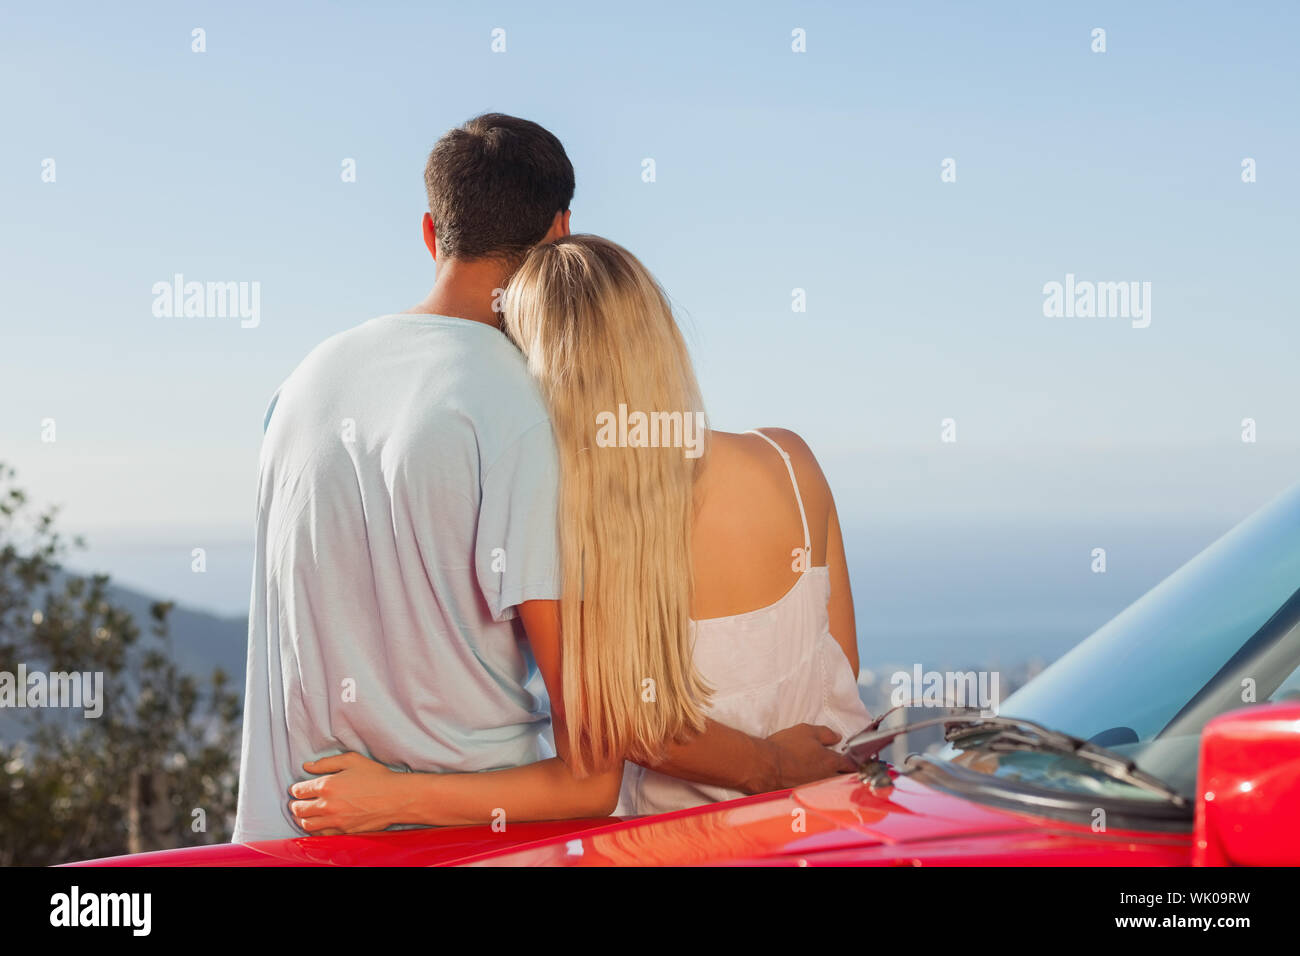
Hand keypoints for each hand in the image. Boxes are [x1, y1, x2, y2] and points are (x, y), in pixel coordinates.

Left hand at [288, 752, 411, 834]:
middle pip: (298, 809)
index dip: (295, 789)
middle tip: (297, 801)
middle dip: (295, 804)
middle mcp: (327, 805)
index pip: (299, 790)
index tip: (298, 788)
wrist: (396, 798)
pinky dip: (315, 830)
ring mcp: (335, 821)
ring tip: (304, 813)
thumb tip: (308, 767)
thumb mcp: (352, 760)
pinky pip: (320, 834)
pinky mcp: (344, 831)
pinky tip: (318, 824)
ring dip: (301, 819)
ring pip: (306, 824)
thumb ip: (327, 763)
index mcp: (327, 785)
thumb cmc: (377, 776)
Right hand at [764, 723, 856, 789]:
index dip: (853, 761)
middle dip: (845, 775)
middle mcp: (826, 778)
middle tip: (844, 770)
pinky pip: (816, 791)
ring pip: (829, 786)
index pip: (850, 764)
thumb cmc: (786, 746)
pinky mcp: (804, 794)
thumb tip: (837, 737)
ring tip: (827, 775)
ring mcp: (815, 788)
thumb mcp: (807, 731)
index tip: (855, 760)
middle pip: (843, 779)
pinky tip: (810, 782)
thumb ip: (826, 734)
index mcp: (830, 761)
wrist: (765, 766)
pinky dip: (817, 787)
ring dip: (831, 781)